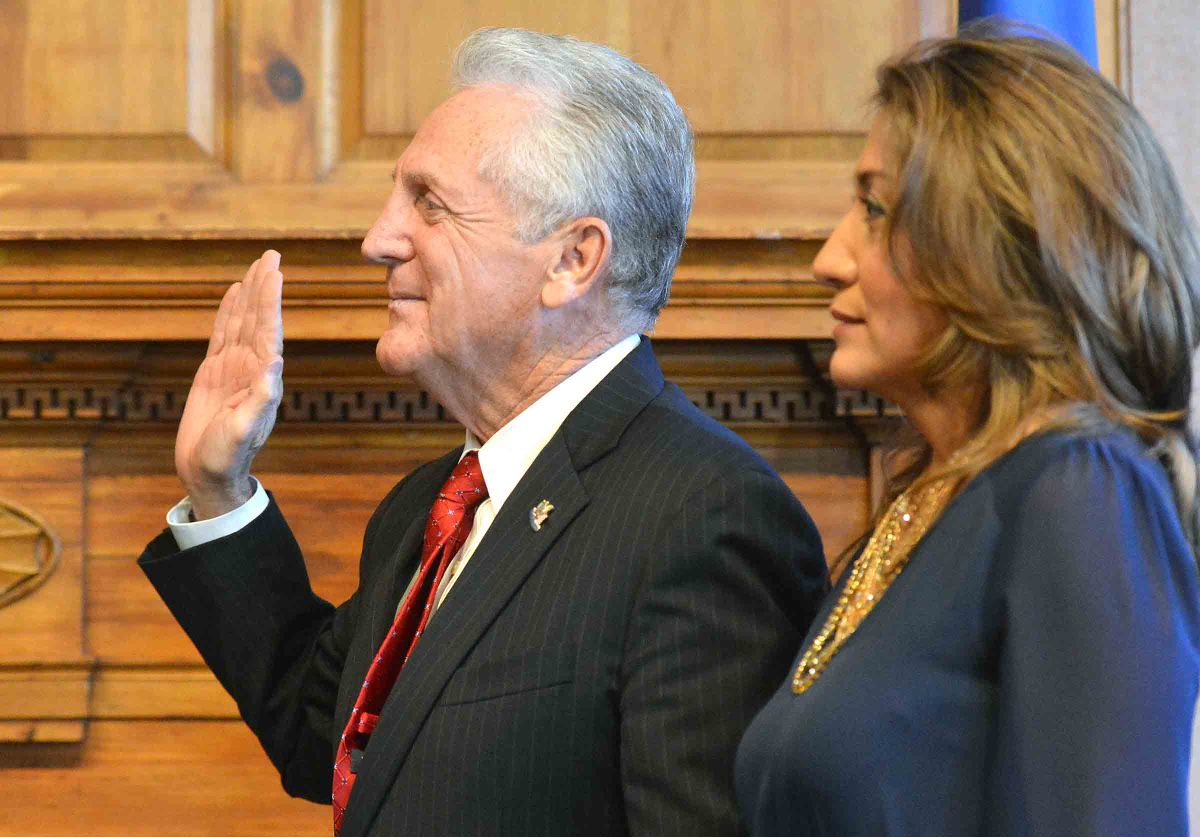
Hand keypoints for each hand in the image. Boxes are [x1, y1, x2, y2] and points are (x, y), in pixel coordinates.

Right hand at [175, 251, 284, 519]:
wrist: (208, 472)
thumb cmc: (226, 457)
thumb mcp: (243, 431)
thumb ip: (260, 400)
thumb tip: (275, 364)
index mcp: (263, 379)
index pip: (268, 332)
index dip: (271, 302)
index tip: (275, 274)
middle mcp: (252, 368)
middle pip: (258, 320)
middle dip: (264, 288)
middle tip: (271, 255)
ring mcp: (233, 368)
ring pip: (241, 322)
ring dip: (250, 294)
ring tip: (257, 266)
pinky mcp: (214, 372)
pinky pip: (221, 335)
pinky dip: (227, 312)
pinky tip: (233, 294)